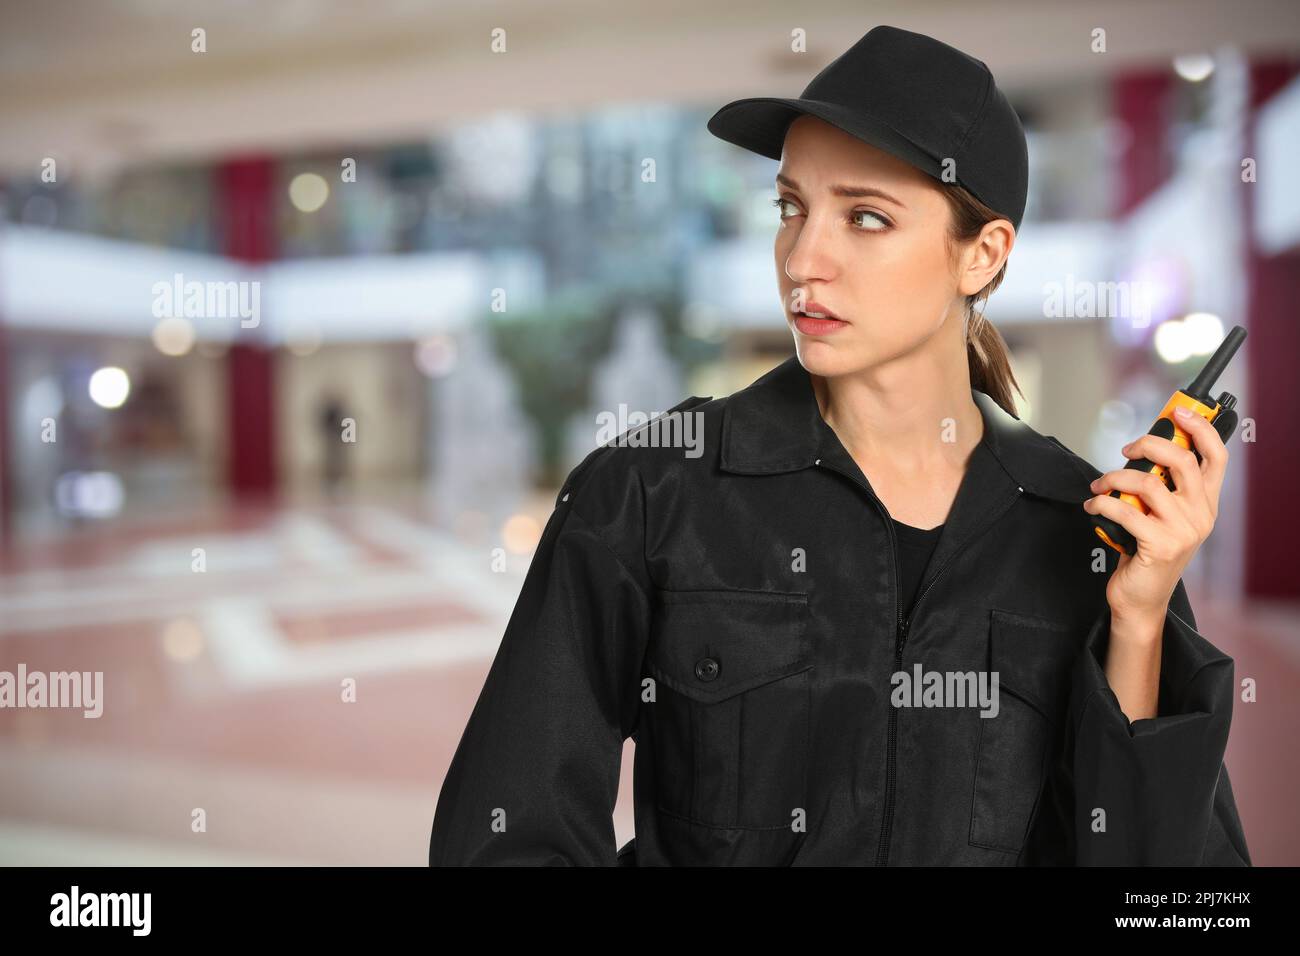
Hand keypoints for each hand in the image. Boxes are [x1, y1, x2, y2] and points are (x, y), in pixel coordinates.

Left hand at [1082, 406, 1228, 624]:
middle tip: (1125, 448)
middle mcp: (1201, 515)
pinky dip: (1101, 504)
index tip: (1178, 412)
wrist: (1141, 598)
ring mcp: (1184, 531)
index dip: (1200, 429)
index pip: (1216, 457)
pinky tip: (1093, 507)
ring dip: (1114, 478)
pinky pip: (1125, 510)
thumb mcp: (1162, 515)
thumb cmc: (1146, 550)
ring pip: (1147, 483)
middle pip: (1181, 461)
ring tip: (1099, 487)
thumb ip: (1162, 486)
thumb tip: (1141, 450)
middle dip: (1148, 444)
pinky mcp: (1160, 545)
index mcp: (1206, 503)